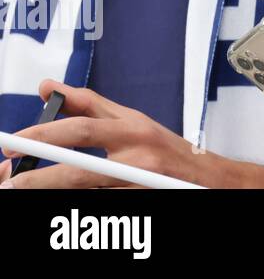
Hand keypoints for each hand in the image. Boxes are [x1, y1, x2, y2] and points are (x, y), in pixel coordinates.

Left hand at [0, 79, 263, 188]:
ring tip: (23, 192)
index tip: (15, 139)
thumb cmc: (170, 151)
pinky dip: (78, 204)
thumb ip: (91, 104)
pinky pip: (102, 206)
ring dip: (51, 193)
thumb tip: (49, 87)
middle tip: (10, 179)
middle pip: (79, 168)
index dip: (46, 133)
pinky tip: (59, 203)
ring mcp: (139, 184)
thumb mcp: (135, 121)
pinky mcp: (143, 203)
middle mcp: (137, 156)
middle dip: (39, 176)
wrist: (213, 181)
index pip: (83, 128)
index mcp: (133, 129)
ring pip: (85, 192)